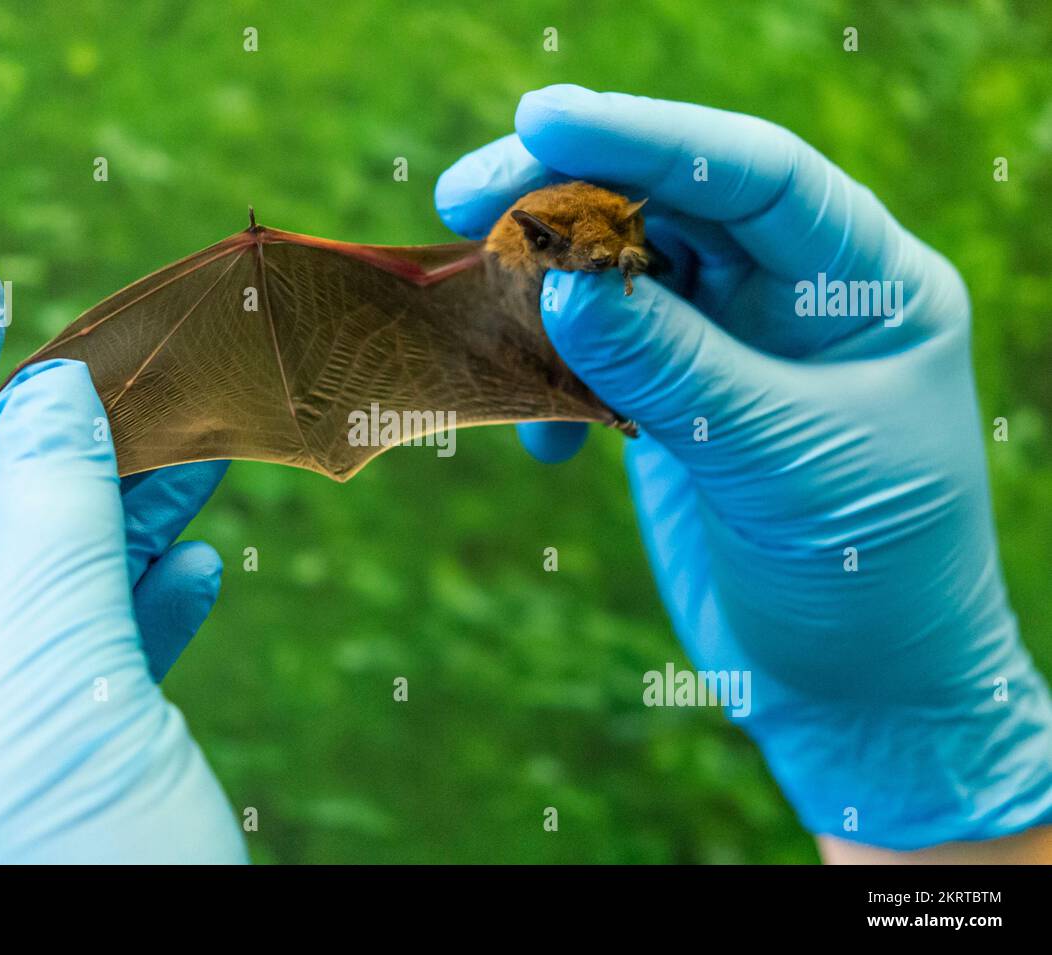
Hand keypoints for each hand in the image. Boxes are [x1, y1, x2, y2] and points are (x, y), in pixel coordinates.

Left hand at [0, 262, 245, 862]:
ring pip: (53, 599)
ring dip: (124, 519)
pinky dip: (154, 607)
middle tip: (130, 369)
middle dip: (57, 451)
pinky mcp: (72, 783)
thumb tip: (55, 389)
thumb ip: (53, 518)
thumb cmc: (65, 867)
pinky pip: (104, 669)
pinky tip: (200, 561)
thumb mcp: (50, 671)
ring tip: (195, 453)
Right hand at [436, 85, 1051, 849]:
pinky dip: (554, 382)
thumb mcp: (777, 458)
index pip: (755, 175)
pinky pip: (599, 359)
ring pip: (621, 280)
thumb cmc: (865, 577)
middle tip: (462, 198)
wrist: (857, 692)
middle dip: (566, 200)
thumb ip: (672, 365)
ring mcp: (733, 351)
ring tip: (474, 298)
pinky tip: (544, 438)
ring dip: (544, 290)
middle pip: (671, 210)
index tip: (543, 121)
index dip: (649, 136)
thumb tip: (562, 281)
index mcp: (866, 282)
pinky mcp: (679, 406)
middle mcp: (798, 298)